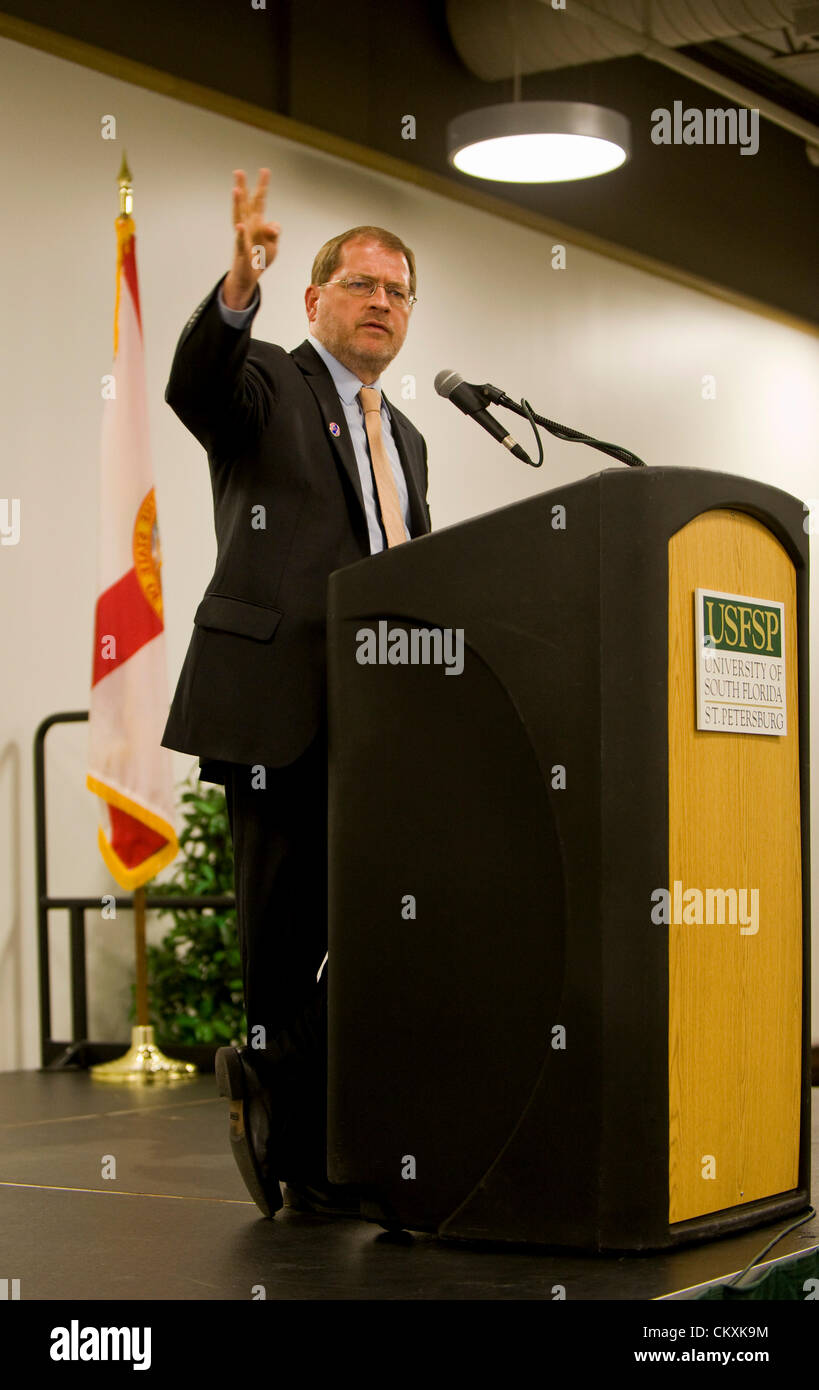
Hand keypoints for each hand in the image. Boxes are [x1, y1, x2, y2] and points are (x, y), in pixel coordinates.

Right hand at [222, 168, 280, 308]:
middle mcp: (248, 227)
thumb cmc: (260, 258)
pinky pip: (242, 242)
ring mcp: (243, 238)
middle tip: (238, 171)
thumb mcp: (273, 245)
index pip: (259, 201)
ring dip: (237, 205)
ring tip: (236, 190)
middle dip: (242, 188)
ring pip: (239, 218)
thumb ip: (274, 232)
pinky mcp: (242, 253)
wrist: (249, 277)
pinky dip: (241, 234)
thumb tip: (273, 225)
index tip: (264, 170)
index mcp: (256, 223)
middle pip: (245, 205)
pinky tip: (240, 226)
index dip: (262, 186)